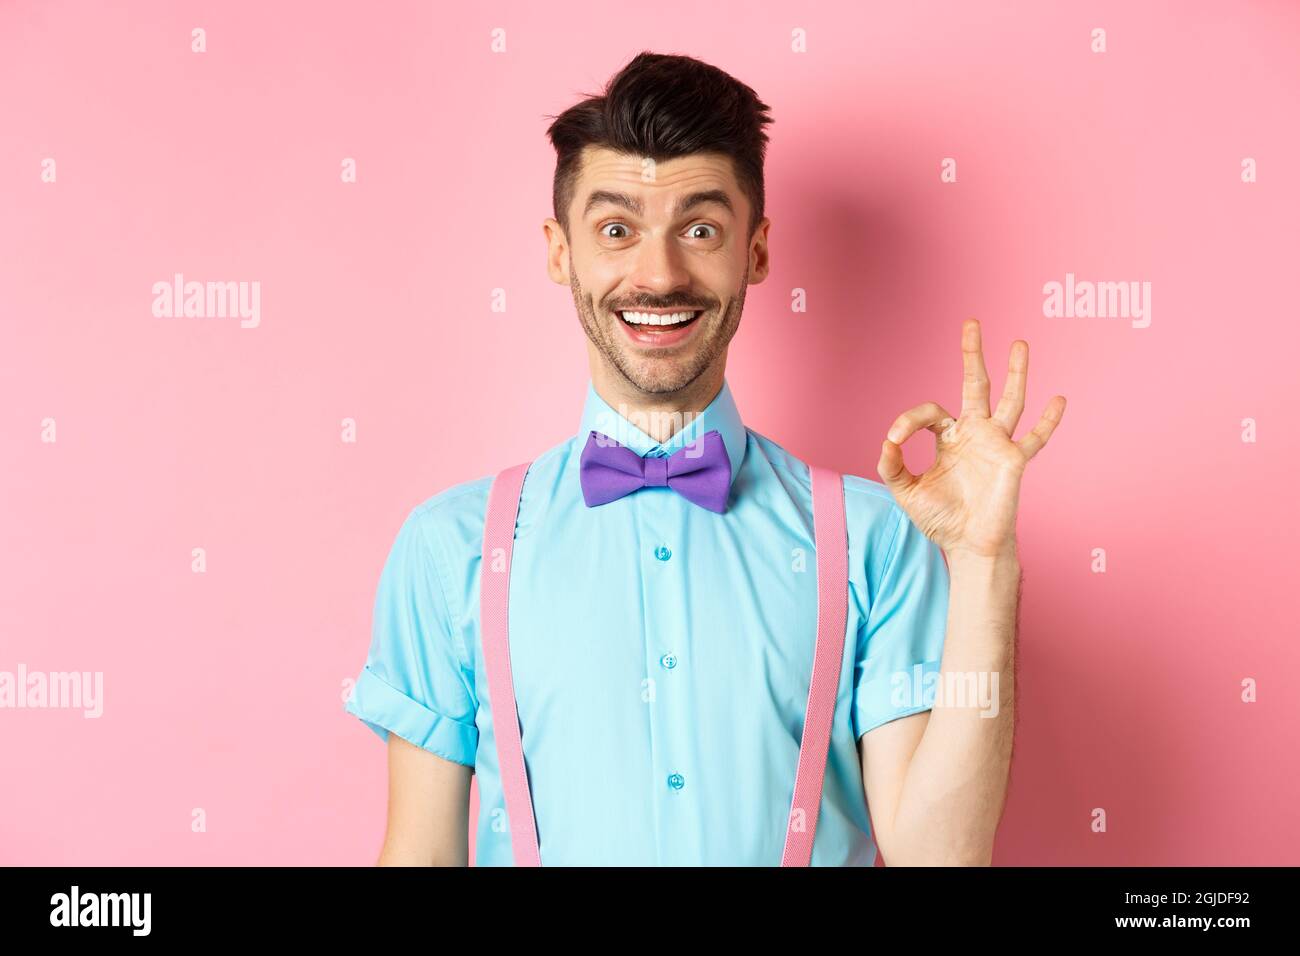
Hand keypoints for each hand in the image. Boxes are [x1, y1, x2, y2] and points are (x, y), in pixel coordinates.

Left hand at [876, 319, 1064, 559]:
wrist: (967, 545)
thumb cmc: (940, 519)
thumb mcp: (906, 492)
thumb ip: (893, 468)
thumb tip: (887, 443)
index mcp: (949, 438)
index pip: (929, 413)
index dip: (909, 420)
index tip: (896, 440)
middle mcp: (974, 434)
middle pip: (975, 386)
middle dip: (972, 356)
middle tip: (971, 324)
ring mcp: (996, 444)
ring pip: (1009, 401)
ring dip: (1015, 373)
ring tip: (1019, 344)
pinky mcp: (1014, 460)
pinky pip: (1035, 438)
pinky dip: (1048, 421)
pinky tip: (1059, 399)